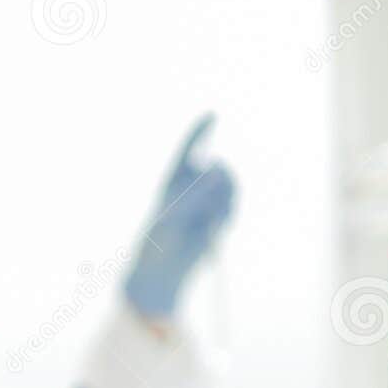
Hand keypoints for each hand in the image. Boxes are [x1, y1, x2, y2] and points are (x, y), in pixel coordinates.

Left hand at [123, 113, 235, 319]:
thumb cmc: (156, 243)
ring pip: (228, 186)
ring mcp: (205, 205)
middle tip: (217, 179)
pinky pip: (231, 207)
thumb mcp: (170, 213)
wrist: (160, 273)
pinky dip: (227, 212)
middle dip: (221, 172)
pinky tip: (217, 225)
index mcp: (171, 184)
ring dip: (226, 194)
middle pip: (216, 167)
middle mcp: (190, 191)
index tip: (211, 114)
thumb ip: (193, 190)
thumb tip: (217, 166)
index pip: (187, 152)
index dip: (199, 132)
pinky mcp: (216, 221)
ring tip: (214, 213)